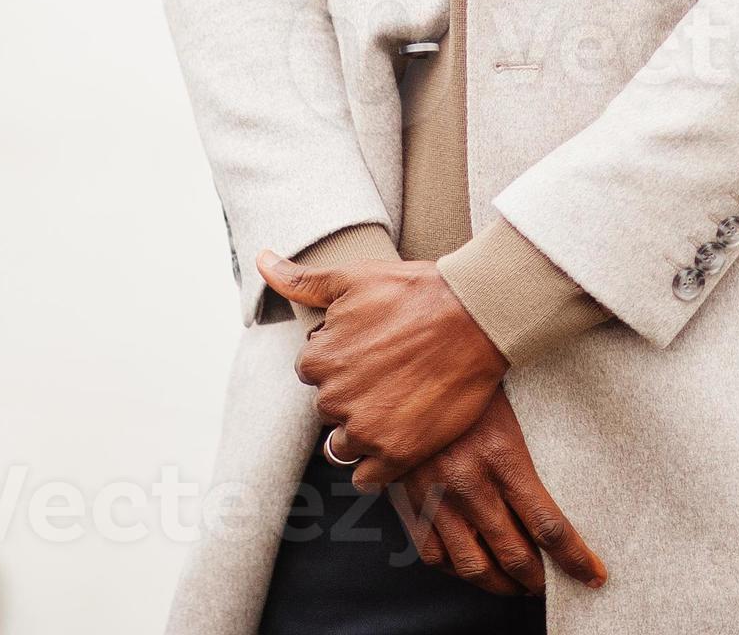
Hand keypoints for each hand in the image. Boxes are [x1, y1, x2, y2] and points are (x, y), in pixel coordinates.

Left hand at [261, 248, 503, 487]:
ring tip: (397, 404)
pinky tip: (398, 439)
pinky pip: (367, 477)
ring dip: (362, 430)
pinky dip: (377, 465)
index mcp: (319, 360)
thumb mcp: (353, 278)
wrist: (476, 316)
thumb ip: (302, 279)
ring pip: (344, 444)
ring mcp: (366, 430)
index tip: (367, 351)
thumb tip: (262, 260)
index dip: (340, 360)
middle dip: (351, 394)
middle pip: (329, 408)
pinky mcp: (398, 453)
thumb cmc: (416, 292)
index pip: (312, 372)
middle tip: (388, 373)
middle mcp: (335, 399)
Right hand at [392, 392, 606, 597]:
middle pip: (515, 554)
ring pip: (474, 566)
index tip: (592, 575)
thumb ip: (530, 454)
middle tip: (554, 585)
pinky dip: (458, 570)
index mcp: (502, 455)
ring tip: (517, 585)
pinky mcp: (409, 501)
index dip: (574, 559)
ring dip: (502, 584)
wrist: (409, 367)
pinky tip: (475, 565)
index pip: (548, 525)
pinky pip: (434, 555)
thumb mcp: (511, 408)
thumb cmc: (470, 382)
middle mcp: (469, 482)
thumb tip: (555, 497)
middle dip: (539, 580)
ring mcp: (436, 496)